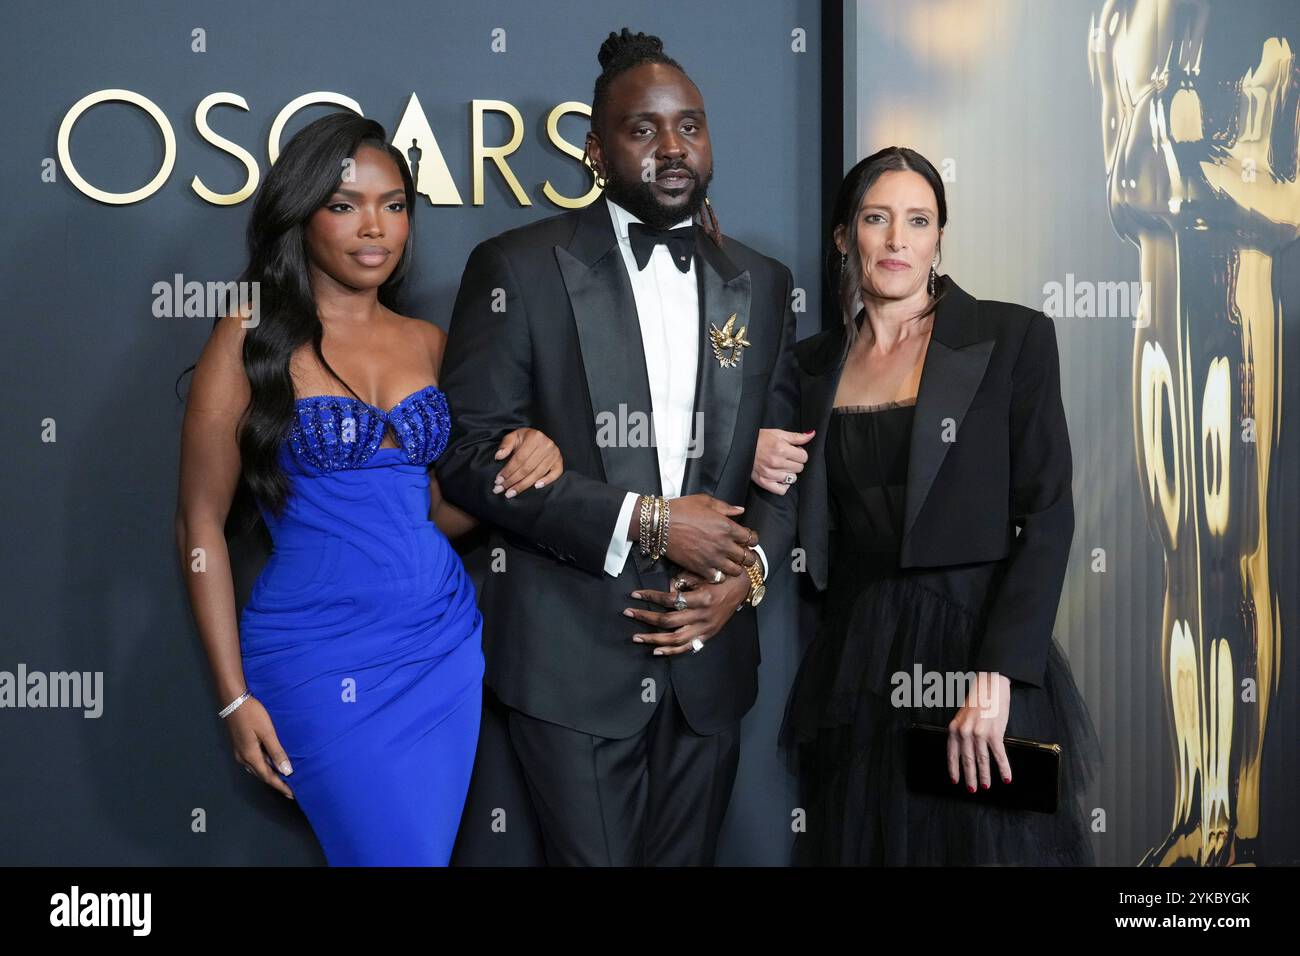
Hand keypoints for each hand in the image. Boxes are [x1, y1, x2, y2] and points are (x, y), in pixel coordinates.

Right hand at [225, 696, 294, 799]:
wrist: (234, 701)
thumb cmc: (252, 714)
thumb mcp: (267, 732)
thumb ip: (276, 751)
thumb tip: (286, 771)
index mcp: (250, 756)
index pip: (268, 777)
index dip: (280, 786)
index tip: (292, 794)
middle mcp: (243, 758)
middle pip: (262, 775)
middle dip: (276, 783)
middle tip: (291, 790)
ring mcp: (240, 753)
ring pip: (257, 769)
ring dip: (270, 775)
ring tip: (284, 779)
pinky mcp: (241, 746)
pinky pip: (254, 762)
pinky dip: (265, 766)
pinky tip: (272, 764)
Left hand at [493, 427, 563, 497]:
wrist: (540, 438)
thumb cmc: (525, 439)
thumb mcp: (514, 436)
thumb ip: (505, 445)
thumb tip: (498, 456)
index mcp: (535, 437)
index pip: (519, 458)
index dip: (508, 471)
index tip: (498, 480)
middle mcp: (546, 445)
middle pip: (527, 468)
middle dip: (513, 480)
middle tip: (501, 489)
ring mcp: (554, 454)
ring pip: (537, 473)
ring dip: (523, 485)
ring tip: (511, 492)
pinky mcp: (559, 462)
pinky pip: (555, 474)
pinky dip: (546, 481)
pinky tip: (535, 487)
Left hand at [622, 561, 755, 654]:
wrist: (744, 587)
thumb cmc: (722, 576)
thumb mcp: (704, 573)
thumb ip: (684, 581)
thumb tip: (665, 590)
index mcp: (702, 598)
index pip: (670, 600)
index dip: (650, 597)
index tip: (635, 594)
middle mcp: (703, 616)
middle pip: (668, 621)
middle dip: (646, 618)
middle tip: (629, 613)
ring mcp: (706, 629)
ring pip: (675, 639)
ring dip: (654, 639)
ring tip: (637, 637)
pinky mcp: (708, 636)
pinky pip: (687, 647)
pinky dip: (671, 651)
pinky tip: (656, 650)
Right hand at [659, 493, 754, 579]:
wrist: (660, 523)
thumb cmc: (680, 510)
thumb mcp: (705, 501)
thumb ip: (725, 507)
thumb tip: (739, 510)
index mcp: (727, 527)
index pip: (751, 539)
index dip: (752, 540)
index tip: (747, 539)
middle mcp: (723, 544)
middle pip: (748, 558)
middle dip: (747, 556)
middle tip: (742, 554)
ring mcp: (712, 558)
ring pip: (735, 571)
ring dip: (735, 567)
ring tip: (730, 563)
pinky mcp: (700, 567)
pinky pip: (717, 578)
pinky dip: (718, 575)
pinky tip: (715, 569)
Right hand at [751, 428, 813, 494]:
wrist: (741, 446)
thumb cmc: (760, 439)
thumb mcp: (778, 434)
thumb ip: (797, 437)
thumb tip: (812, 434)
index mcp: (781, 449)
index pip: (804, 457)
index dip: (800, 453)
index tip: (793, 451)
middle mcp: (776, 462)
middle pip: (799, 468)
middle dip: (795, 462)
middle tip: (786, 458)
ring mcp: (770, 474)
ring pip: (792, 479)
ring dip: (789, 473)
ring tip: (781, 466)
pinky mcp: (764, 482)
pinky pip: (782, 490)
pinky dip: (783, 485)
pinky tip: (780, 477)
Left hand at [946, 672, 1011, 792]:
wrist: (990, 684)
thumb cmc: (977, 698)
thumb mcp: (963, 715)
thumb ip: (962, 730)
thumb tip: (966, 748)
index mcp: (954, 728)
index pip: (952, 754)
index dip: (954, 769)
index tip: (955, 780)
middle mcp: (964, 732)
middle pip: (967, 760)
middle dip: (970, 777)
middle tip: (972, 789)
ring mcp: (979, 734)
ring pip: (982, 761)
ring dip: (985, 776)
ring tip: (986, 786)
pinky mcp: (994, 733)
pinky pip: (999, 756)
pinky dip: (1004, 768)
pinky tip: (1006, 777)